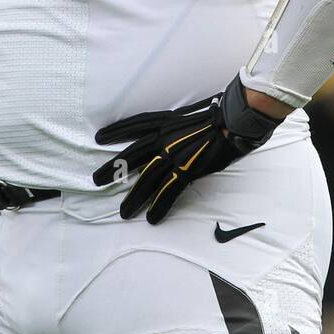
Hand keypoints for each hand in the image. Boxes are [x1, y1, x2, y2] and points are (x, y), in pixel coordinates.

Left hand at [93, 74, 287, 223]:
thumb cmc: (221, 115)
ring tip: (124, 212)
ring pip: (147, 179)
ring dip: (135, 197)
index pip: (135, 125)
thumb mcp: (191, 117)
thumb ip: (178, 128)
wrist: (237, 119)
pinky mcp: (187, 169)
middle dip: (113, 168)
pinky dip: (160, 206)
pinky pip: (169, 191)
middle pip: (133, 155)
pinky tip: (152, 218)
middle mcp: (166, 137)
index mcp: (167, 122)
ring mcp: (175, 154)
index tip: (99, 137)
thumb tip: (172, 138)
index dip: (116, 131)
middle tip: (96, 180)